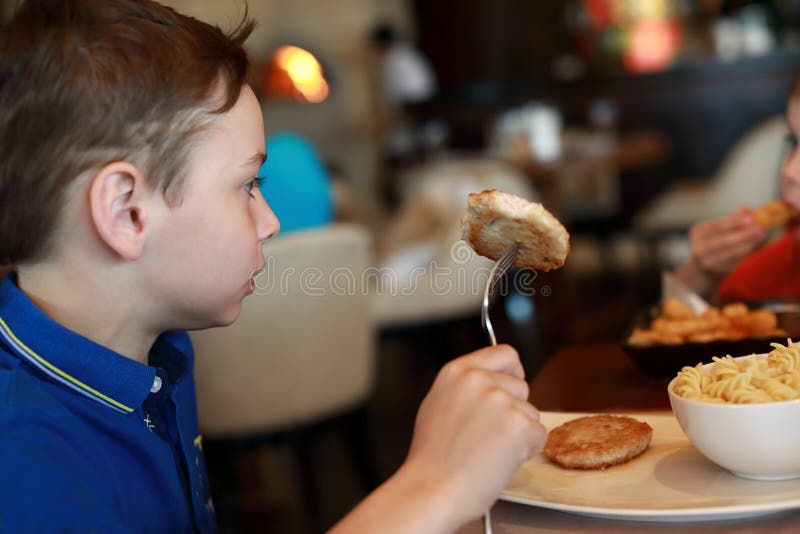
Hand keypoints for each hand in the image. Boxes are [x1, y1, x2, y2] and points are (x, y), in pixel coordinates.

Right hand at [403, 344, 546, 525]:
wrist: (432, 489)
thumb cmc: (432, 459)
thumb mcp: (438, 405)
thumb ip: (466, 388)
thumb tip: (491, 383)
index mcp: (457, 372)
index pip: (504, 353)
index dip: (513, 372)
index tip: (512, 386)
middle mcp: (479, 380)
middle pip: (522, 386)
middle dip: (514, 410)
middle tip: (488, 436)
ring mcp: (500, 401)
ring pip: (531, 414)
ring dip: (518, 434)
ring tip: (488, 452)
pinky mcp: (518, 425)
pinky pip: (538, 436)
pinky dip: (526, 451)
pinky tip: (499, 460)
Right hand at [688, 207, 765, 277]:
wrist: (704, 266)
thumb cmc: (715, 242)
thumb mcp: (720, 229)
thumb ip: (732, 220)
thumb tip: (745, 209)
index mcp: (698, 232)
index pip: (717, 226)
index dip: (733, 222)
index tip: (750, 219)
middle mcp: (698, 247)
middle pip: (723, 240)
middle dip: (743, 234)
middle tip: (759, 229)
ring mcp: (706, 261)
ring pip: (730, 252)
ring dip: (748, 244)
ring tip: (761, 236)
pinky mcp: (716, 271)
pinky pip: (734, 261)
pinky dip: (746, 253)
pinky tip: (754, 246)